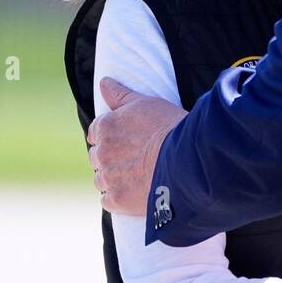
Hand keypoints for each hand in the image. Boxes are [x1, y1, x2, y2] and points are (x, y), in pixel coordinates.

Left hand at [87, 78, 186, 216]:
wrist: (186, 160)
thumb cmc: (170, 127)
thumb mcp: (146, 103)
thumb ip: (120, 94)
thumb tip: (103, 82)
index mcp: (105, 127)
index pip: (95, 132)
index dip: (109, 136)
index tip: (126, 140)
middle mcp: (101, 153)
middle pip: (97, 157)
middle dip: (111, 157)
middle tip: (136, 158)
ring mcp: (108, 178)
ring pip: (101, 179)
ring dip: (113, 178)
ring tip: (138, 176)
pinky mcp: (117, 200)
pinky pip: (107, 200)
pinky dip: (118, 197)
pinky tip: (135, 191)